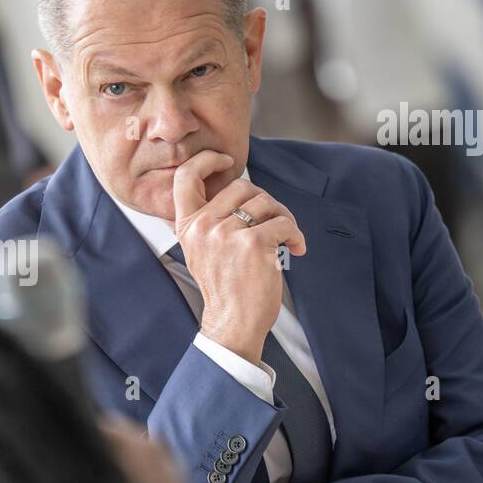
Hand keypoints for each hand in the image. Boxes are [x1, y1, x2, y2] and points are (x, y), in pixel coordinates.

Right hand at [172, 150, 306, 365]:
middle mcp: (203, 226)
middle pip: (242, 186)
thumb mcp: (201, 250)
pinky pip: (283, 222)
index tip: (226, 161)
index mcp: (187, 225)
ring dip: (284, 217)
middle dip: (265, 200)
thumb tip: (238, 190)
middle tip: (274, 221)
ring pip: (266, 202)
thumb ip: (209, 220)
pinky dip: (296, 235)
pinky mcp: (253, 244)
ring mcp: (226, 234)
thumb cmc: (224, 288)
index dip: (207, 160)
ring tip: (287, 238)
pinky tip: (295, 250)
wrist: (233, 322)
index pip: (185, 177)